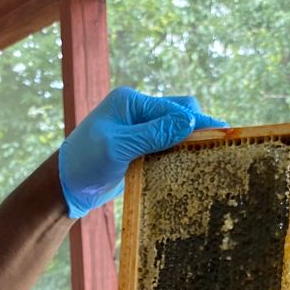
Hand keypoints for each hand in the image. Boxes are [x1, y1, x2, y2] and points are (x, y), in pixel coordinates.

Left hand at [58, 87, 226, 217]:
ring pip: (176, 132)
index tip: (224, 134)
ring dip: (190, 143)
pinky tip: (192, 165)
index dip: (198, 123)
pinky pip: (167, 147)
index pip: (174, 108)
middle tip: (220, 147)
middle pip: (179, 115)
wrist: (66, 187)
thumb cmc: (85, 163)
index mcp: (130, 102)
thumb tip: (190, 121)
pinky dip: (179, 155)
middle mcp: (137, 112)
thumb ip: (154, 133)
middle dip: (198, 130)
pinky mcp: (140, 149)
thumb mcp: (119, 147)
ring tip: (212, 157)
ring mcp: (139, 131)